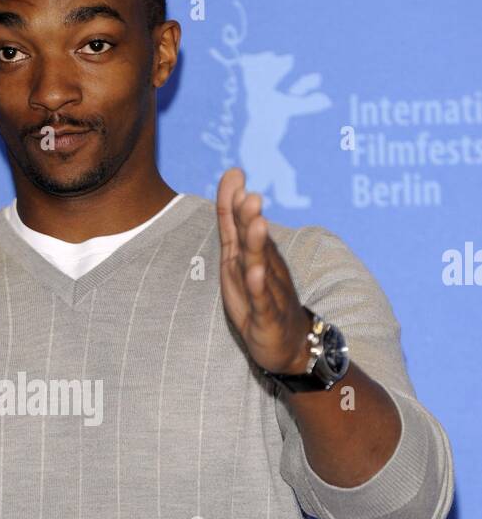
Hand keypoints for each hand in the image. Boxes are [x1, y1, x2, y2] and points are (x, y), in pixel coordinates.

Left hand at [216, 167, 311, 374]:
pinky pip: (263, 300)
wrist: (288, 343)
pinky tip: (256, 273)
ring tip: (257, 224)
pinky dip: (259, 287)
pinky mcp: (268, 316)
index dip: (235, 203)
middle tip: (250, 196)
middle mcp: (265, 267)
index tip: (234, 175)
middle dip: (251, 218)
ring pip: (262, 266)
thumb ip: (231, 221)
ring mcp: (268, 291)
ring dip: (258, 245)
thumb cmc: (259, 296)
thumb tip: (231, 180)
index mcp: (254, 254)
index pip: (242, 225)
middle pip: (255, 240)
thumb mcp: (237, 258)